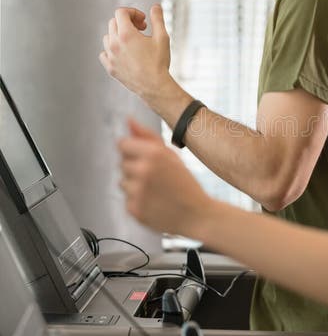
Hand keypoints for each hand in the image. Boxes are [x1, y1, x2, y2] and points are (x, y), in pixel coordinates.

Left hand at [99, 5, 170, 101]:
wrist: (155, 86)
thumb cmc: (159, 62)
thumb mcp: (162, 37)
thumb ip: (158, 19)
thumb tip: (155, 6)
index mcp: (126, 34)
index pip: (121, 12)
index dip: (133, 12)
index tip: (143, 21)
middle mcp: (114, 44)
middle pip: (114, 22)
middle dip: (127, 22)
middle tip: (142, 30)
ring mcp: (111, 56)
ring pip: (107, 37)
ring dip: (119, 35)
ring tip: (134, 42)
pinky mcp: (110, 68)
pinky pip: (104, 53)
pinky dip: (111, 50)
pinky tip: (123, 53)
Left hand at [119, 119, 211, 237]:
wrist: (196, 215)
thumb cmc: (185, 184)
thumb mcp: (171, 155)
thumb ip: (147, 136)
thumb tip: (129, 121)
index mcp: (152, 153)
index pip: (122, 144)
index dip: (132, 150)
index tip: (143, 158)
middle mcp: (142, 170)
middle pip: (122, 163)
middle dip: (134, 167)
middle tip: (155, 177)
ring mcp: (137, 191)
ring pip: (122, 182)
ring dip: (134, 185)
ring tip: (155, 190)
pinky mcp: (134, 209)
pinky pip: (126, 199)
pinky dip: (137, 201)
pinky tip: (153, 202)